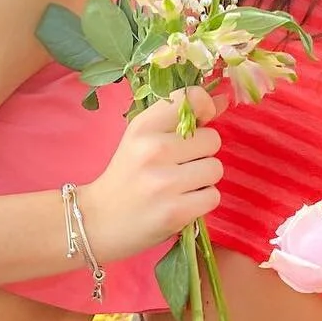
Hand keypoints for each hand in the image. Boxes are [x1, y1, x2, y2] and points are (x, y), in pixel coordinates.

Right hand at [82, 88, 221, 262]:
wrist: (97, 221)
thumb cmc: (126, 176)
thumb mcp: (141, 139)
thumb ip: (179, 117)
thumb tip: (224, 100)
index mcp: (143, 127)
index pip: (191, 98)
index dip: (205, 108)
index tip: (198, 122)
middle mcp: (153, 150)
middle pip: (212, 139)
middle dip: (202, 153)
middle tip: (180, 166)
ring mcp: (164, 182)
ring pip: (215, 169)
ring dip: (204, 180)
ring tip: (180, 186)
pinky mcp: (175, 212)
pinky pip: (212, 196)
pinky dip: (201, 202)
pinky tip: (181, 203)